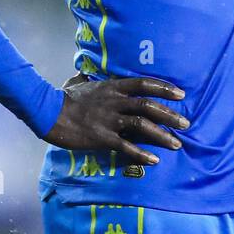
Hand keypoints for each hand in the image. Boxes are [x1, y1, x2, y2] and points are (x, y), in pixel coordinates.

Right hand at [45, 73, 189, 166]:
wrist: (47, 112)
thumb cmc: (63, 97)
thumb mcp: (80, 83)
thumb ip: (90, 79)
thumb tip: (85, 73)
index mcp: (112, 87)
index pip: (144, 83)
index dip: (164, 88)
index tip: (181, 93)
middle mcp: (114, 101)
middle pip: (148, 105)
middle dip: (170, 114)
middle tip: (186, 122)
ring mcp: (108, 119)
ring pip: (142, 126)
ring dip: (162, 135)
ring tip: (177, 144)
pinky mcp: (101, 137)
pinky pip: (126, 146)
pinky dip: (141, 154)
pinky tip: (154, 160)